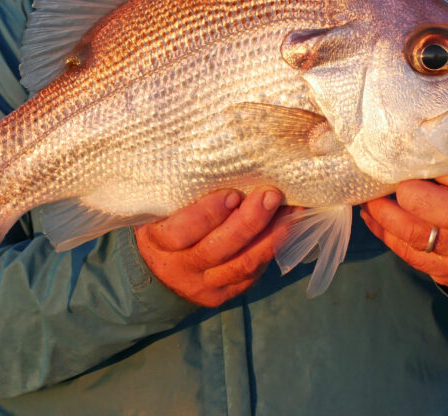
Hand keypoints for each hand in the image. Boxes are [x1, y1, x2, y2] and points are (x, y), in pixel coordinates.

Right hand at [135, 187, 283, 306]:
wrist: (163, 266)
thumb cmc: (164, 220)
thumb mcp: (161, 204)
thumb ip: (182, 188)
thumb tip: (218, 155)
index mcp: (157, 242)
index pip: (179, 233)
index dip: (207, 215)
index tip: (232, 194)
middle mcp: (180, 268)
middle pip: (216, 250)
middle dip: (248, 222)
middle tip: (270, 195)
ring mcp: (205, 285)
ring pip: (241, 265)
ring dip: (270, 237)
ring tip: (289, 211)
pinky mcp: (227, 293)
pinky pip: (252, 273)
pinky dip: (272, 248)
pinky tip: (287, 226)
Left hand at [360, 157, 447, 293]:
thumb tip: (407, 134)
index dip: (440, 163)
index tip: (414, 152)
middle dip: (410, 193)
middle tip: (389, 177)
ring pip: (419, 235)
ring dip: (385, 214)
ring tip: (370, 197)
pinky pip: (408, 253)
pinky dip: (384, 231)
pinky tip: (373, 215)